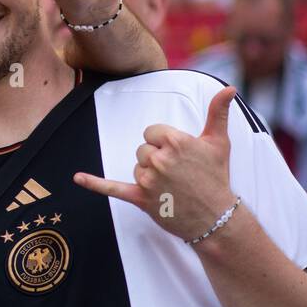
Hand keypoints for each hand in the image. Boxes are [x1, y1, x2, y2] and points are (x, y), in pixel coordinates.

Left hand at [74, 86, 235, 240]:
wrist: (216, 218)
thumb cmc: (217, 178)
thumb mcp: (219, 142)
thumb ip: (219, 112)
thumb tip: (229, 88)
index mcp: (175, 141)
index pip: (151, 132)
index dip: (164, 142)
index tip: (179, 154)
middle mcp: (159, 159)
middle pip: (142, 149)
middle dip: (157, 158)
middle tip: (178, 173)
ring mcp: (148, 179)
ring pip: (136, 166)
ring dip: (149, 174)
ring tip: (171, 186)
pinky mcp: (140, 198)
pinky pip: (111, 188)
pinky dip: (94, 183)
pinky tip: (77, 177)